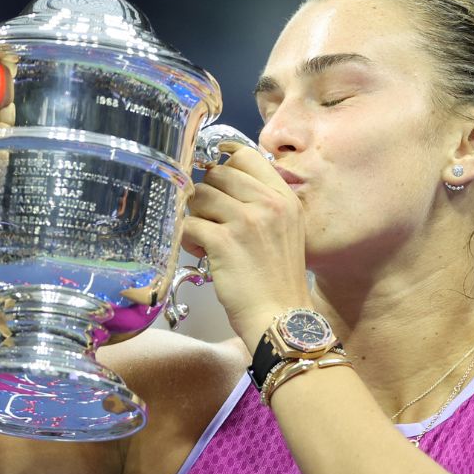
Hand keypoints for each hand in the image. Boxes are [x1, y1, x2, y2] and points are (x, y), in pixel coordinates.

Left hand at [181, 143, 312, 348]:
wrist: (282, 318)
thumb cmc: (278, 280)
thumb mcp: (285, 231)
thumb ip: (262, 204)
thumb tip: (222, 183)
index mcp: (284, 197)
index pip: (245, 156)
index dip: (223, 163)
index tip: (213, 178)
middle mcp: (268, 203)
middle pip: (217, 174)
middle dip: (206, 197)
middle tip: (211, 222)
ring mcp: (246, 220)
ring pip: (199, 197)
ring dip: (196, 218)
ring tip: (207, 242)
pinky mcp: (224, 240)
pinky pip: (189, 225)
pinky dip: (188, 239)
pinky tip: (202, 254)